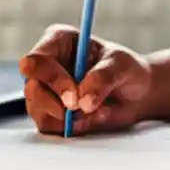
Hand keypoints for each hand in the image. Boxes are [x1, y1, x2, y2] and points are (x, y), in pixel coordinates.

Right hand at [18, 24, 154, 135]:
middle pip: (32, 88)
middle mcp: (47, 65)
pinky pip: (48, 126)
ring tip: (97, 111)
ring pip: (37, 109)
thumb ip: (102, 77)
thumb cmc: (127, 70)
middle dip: (56, 103)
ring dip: (68, 117)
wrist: (136, 95)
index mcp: (58, 41)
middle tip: (82, 109)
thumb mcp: (121, 65)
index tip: (74, 96)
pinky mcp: (51, 113)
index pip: (36, 60)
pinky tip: (90, 119)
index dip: (51, 79)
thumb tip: (83, 101)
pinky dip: (71, 127)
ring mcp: (46, 90)